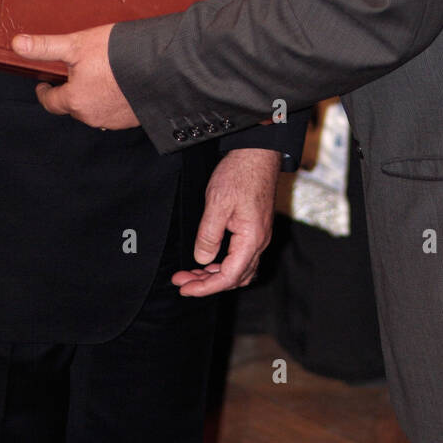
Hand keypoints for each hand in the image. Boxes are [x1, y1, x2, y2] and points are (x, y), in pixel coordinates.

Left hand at [12, 26, 139, 127]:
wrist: (161, 67)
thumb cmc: (119, 56)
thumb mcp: (77, 44)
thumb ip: (45, 47)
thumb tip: (17, 44)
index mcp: (74, 101)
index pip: (51, 102)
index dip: (46, 92)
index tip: (44, 85)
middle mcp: (92, 115)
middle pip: (74, 105)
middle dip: (72, 91)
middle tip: (78, 72)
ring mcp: (114, 119)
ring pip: (95, 108)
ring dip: (94, 96)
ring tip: (101, 75)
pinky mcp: (133, 118)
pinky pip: (116, 110)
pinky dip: (114, 98)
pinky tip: (120, 83)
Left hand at [173, 147, 280, 295]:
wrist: (258, 154)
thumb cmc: (240, 174)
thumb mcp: (217, 203)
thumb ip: (208, 235)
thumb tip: (201, 260)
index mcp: (251, 239)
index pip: (228, 277)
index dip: (205, 287)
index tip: (184, 288)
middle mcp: (259, 241)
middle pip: (235, 277)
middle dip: (207, 283)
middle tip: (182, 281)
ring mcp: (259, 235)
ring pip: (239, 269)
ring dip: (215, 274)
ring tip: (192, 273)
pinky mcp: (256, 228)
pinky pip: (242, 256)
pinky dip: (224, 263)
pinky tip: (210, 259)